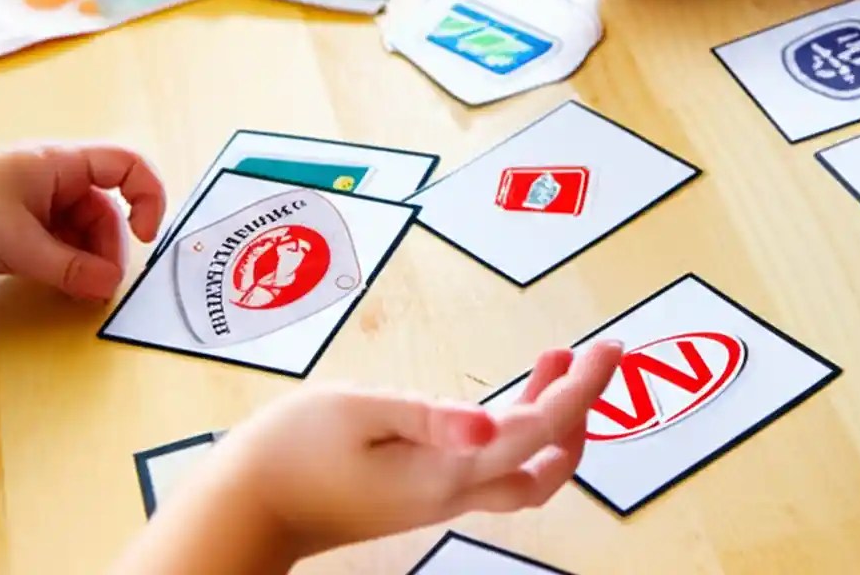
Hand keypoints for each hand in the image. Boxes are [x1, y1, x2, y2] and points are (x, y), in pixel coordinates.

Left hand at [0, 144, 165, 299]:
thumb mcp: (19, 246)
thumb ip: (72, 269)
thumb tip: (110, 286)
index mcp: (56, 161)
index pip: (126, 164)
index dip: (148, 196)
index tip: (145, 235)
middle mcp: (51, 176)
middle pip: (108, 205)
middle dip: (112, 244)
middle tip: (103, 281)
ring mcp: (36, 201)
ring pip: (86, 227)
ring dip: (91, 257)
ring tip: (82, 287)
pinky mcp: (22, 225)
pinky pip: (63, 241)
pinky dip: (70, 262)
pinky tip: (65, 283)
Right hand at [110, 343, 623, 573]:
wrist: (248, 510)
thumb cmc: (290, 453)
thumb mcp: (355, 413)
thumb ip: (427, 415)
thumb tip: (493, 422)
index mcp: (447, 470)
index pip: (540, 428)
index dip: (584, 389)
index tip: (611, 349)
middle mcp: (454, 491)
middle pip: (550, 464)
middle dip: (582, 410)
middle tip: (594, 355)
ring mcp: (440, 497)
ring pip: (526, 470)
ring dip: (552, 420)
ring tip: (550, 361)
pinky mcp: (423, 493)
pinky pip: (494, 466)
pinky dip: (517, 429)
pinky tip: (497, 398)